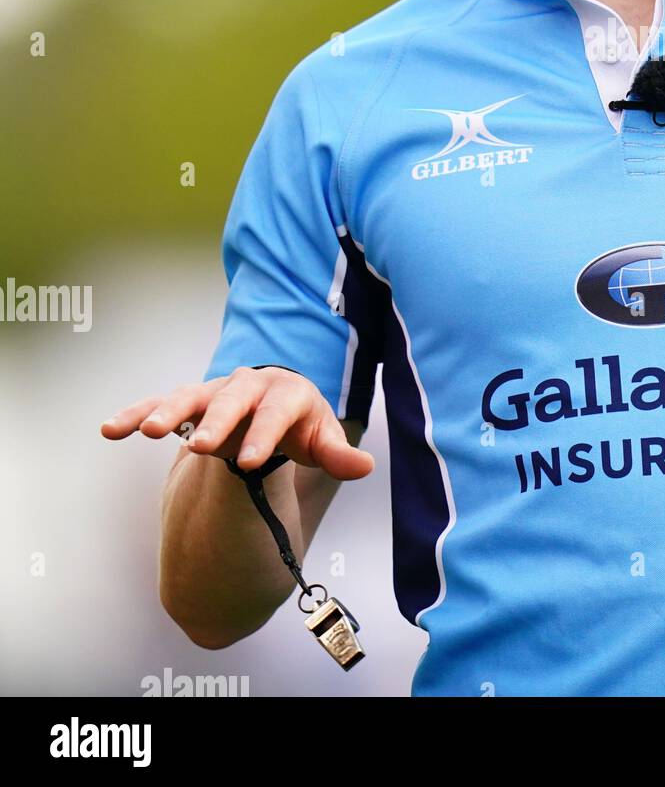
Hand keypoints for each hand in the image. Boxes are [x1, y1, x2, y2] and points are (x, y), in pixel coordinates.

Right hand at [101, 366, 374, 480]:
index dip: (265, 435)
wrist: (276, 408)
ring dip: (169, 411)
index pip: (277, 411)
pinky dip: (137, 414)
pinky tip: (112, 430)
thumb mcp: (320, 439)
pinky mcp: (188, 404)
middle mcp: (249, 385)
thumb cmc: (301, 426)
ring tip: (149, 432)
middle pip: (231, 399)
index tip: (250, 463)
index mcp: (286, 392)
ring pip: (190, 396)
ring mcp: (215, 393)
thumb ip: (337, 454)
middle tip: (200, 447)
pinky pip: (159, 404)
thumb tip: (366, 466)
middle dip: (217, 421)